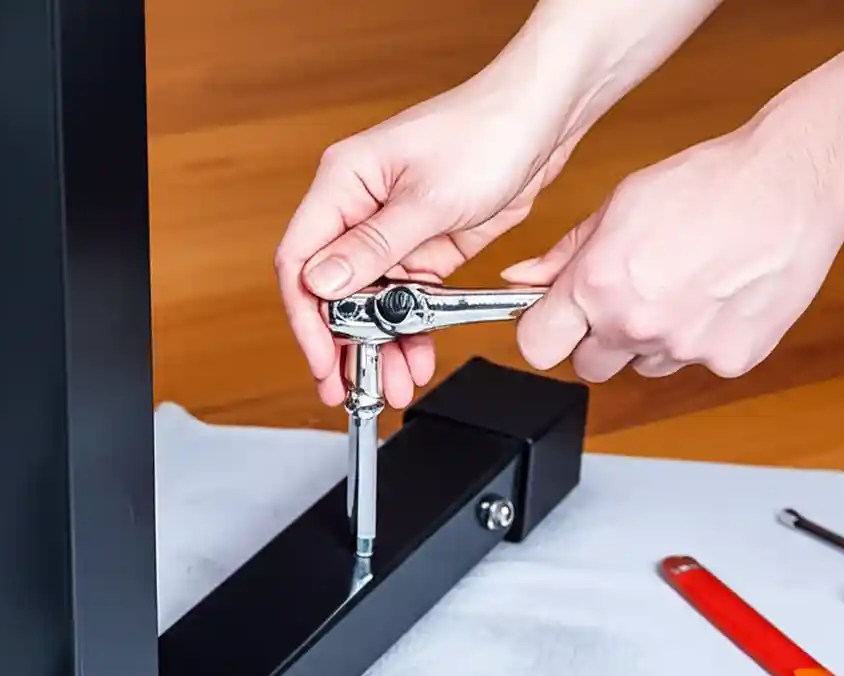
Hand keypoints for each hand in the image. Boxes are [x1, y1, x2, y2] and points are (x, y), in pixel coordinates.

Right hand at [275, 77, 576, 407]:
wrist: (543, 118)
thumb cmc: (486, 131)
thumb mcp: (428, 199)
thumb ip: (372, 246)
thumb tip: (321, 282)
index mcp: (343, 183)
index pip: (300, 260)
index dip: (305, 317)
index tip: (322, 359)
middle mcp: (359, 207)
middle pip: (332, 289)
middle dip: (343, 343)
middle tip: (350, 389)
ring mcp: (391, 228)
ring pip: (371, 302)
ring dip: (380, 344)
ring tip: (393, 383)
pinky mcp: (424, 244)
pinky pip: (406, 298)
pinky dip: (411, 330)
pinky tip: (416, 355)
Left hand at [504, 123, 843, 380]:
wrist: (791, 185)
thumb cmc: (708, 184)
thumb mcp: (617, 207)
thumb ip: (564, 254)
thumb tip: (521, 278)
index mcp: (598, 285)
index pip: (536, 346)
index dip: (543, 332)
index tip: (553, 320)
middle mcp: (636, 324)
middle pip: (589, 366)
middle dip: (597, 339)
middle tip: (625, 298)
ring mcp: (685, 347)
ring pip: (644, 365)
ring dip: (651, 339)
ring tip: (681, 285)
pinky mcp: (730, 360)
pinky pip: (697, 362)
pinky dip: (702, 338)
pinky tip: (716, 295)